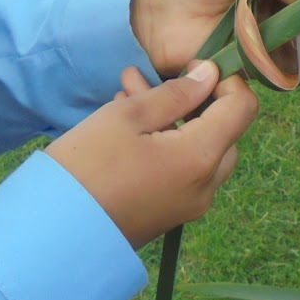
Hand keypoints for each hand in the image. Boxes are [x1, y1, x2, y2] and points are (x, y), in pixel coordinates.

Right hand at [47, 60, 258, 248]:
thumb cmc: (88, 164)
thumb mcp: (128, 115)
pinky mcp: (171, 214)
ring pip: (202, 150)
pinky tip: (129, 128)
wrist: (56, 231)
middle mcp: (206, 185)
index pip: (243, 107)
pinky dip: (169, 146)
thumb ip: (175, 93)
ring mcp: (190, 204)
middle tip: (148, 82)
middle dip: (194, 101)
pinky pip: (185, 171)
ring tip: (127, 96)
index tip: (188, 68)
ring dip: (176, 121)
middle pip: (226, 131)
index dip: (224, 80)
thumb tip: (210, 74)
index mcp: (201, 157)